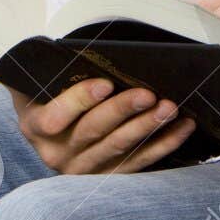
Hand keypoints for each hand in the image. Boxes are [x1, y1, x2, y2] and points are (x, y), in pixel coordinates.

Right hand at [8, 78, 197, 174]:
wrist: (55, 127)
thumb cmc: (54, 92)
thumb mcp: (43, 80)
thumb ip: (55, 66)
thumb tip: (79, 44)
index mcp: (36, 124)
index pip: (55, 117)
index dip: (79, 100)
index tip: (105, 84)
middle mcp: (57, 151)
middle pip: (92, 131)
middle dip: (122, 110)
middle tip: (148, 94)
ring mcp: (83, 167)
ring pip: (118, 148)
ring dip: (146, 127)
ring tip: (169, 108)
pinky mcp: (108, 175)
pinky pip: (139, 163)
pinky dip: (164, 145)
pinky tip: (182, 127)